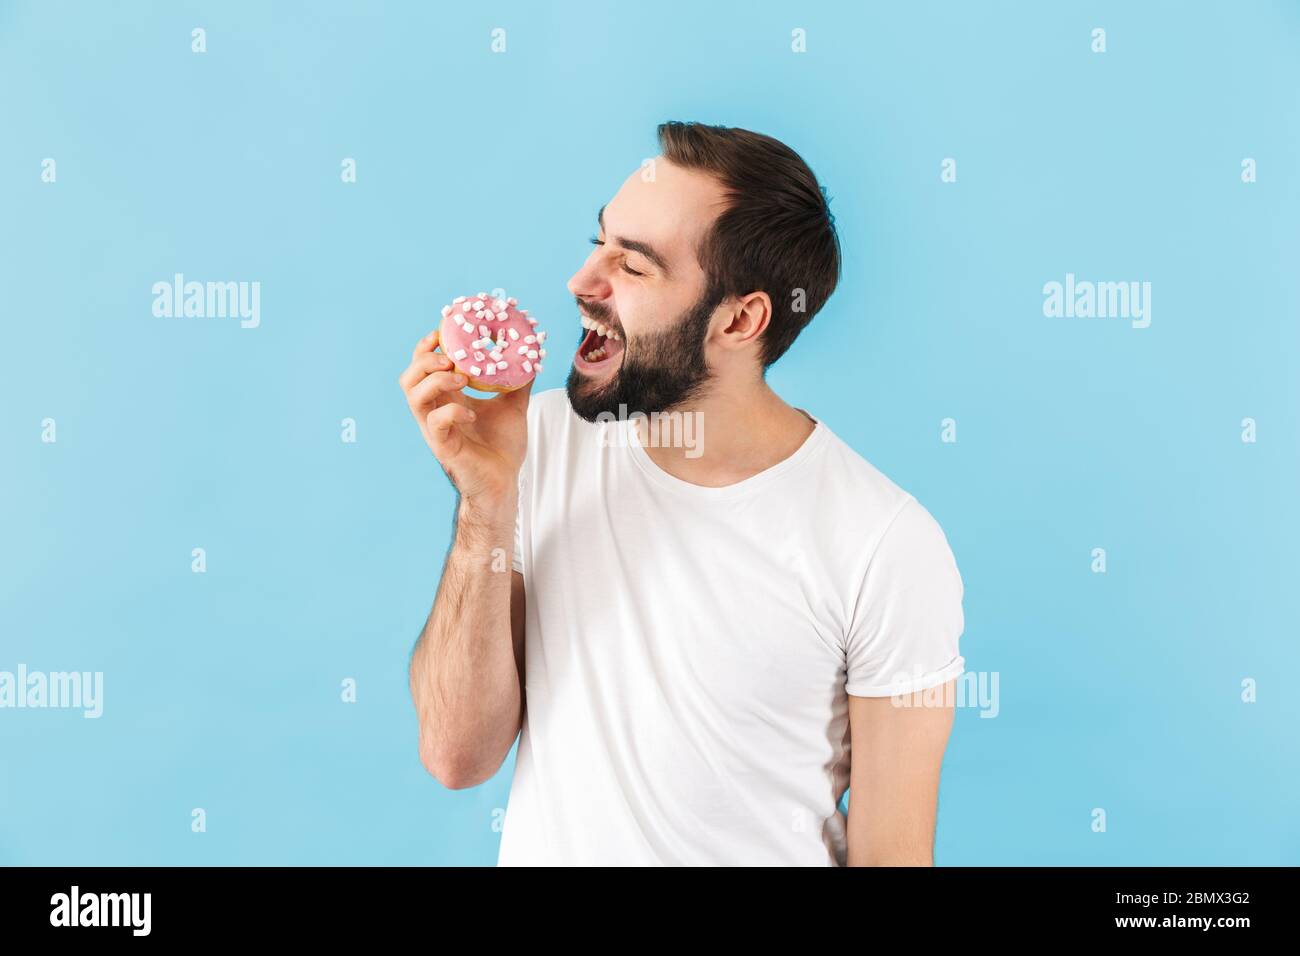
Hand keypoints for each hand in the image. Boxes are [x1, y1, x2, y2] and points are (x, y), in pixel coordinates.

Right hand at [398, 328, 531, 503]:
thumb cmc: (503, 447)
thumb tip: (532, 355)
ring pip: (414, 397)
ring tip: (460, 379)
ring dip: (435, 381)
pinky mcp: (443, 446)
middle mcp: (435, 412)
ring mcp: (435, 430)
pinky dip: (453, 411)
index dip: (426, 348)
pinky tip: (473, 413)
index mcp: (447, 399)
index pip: (423, 367)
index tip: (443, 333)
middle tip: (450, 358)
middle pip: (408, 379)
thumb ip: (519, 381)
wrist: (505, 481)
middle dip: (424, 361)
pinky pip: (436, 423)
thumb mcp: (513, 406)